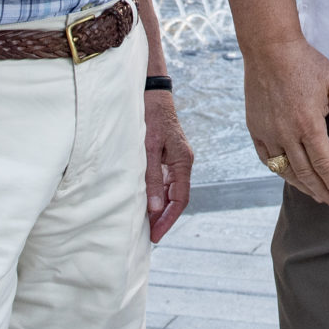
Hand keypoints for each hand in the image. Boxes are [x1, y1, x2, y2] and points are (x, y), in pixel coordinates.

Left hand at [144, 90, 192, 242]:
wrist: (150, 92)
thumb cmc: (150, 116)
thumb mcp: (149, 147)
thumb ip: (152, 177)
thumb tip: (156, 208)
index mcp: (183, 161)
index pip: (180, 199)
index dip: (168, 219)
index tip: (156, 235)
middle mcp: (183, 162)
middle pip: (177, 198)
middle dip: (164, 218)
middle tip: (150, 236)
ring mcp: (175, 159)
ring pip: (170, 191)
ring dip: (160, 208)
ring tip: (146, 225)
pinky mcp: (166, 156)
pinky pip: (164, 181)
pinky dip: (156, 194)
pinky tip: (145, 203)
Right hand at [244, 34, 328, 210]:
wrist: (269, 48)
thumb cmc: (305, 63)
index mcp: (308, 124)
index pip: (325, 164)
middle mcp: (286, 134)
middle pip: (307, 173)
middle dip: (323, 192)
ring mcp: (268, 133)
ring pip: (286, 170)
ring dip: (303, 187)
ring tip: (317, 196)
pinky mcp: (255, 129)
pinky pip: (267, 159)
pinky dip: (280, 172)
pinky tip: (290, 177)